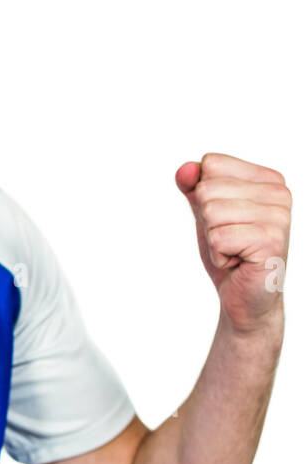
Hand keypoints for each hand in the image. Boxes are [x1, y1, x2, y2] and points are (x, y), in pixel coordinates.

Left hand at [176, 152, 290, 334]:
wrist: (245, 299)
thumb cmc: (230, 254)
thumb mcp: (206, 214)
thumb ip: (193, 186)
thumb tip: (184, 170)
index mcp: (268, 179)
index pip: (211, 164)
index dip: (205, 197)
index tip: (226, 221)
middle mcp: (279, 192)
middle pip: (208, 188)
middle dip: (207, 221)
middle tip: (229, 241)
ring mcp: (278, 216)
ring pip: (211, 212)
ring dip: (213, 240)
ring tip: (235, 252)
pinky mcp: (270, 240)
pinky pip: (218, 238)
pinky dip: (219, 256)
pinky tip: (238, 263)